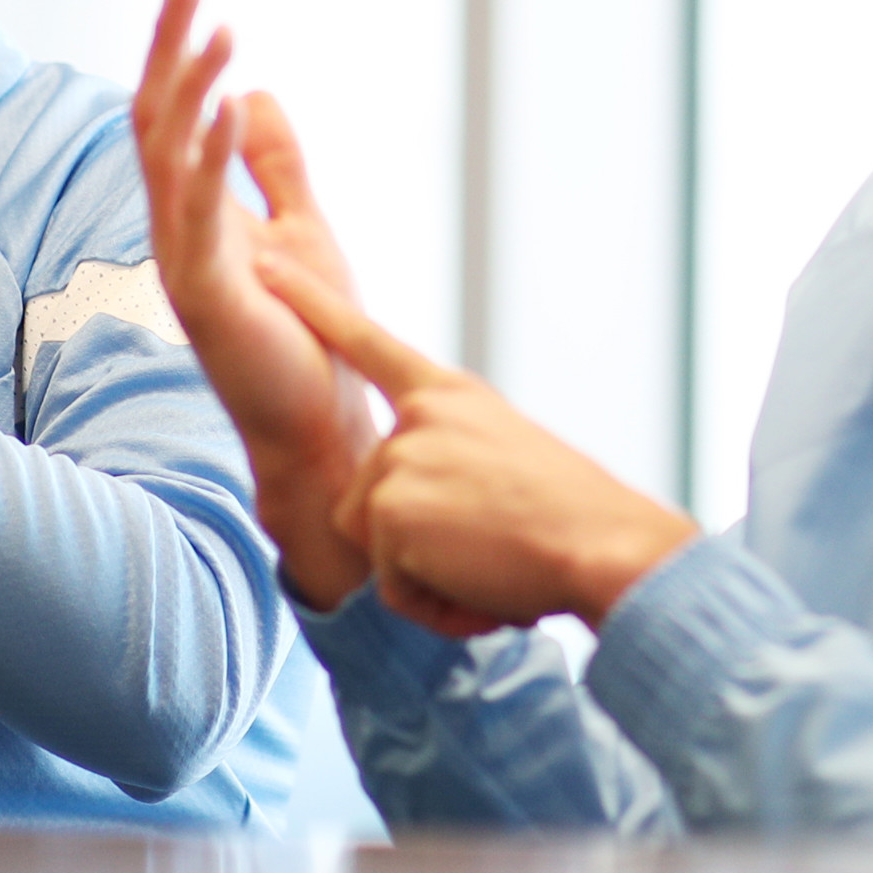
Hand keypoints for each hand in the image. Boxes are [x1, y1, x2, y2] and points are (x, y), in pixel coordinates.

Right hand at [130, 0, 382, 607]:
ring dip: (193, 86)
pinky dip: (209, 156)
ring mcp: (185, 264)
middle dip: (169, 45)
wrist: (316, 429)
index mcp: (195, 215)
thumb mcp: (301, 229)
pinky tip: (225, 105)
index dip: (177, 50)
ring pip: (169, 158)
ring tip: (219, 27)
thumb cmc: (308, 338)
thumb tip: (251, 94)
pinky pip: (199, 214)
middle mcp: (176, 232)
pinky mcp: (210, 296)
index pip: (170, 115)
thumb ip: (273, 166)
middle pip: (154, 119)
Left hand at [255, 248, 698, 638]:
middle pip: (367, 501)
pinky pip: (391, 588)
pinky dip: (434, 607)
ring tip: (489, 566)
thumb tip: (411, 513)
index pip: (369, 345)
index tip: (269, 265)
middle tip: (489, 548)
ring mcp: (400, 459)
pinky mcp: (388, 510)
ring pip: (375, 546)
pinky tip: (482, 589)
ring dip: (425, 578)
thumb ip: (449, 460)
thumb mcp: (506, 459)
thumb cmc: (574, 515)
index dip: (314, 305)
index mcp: (450, 396)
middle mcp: (418, 418)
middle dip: (415, 545)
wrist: (603, 541)